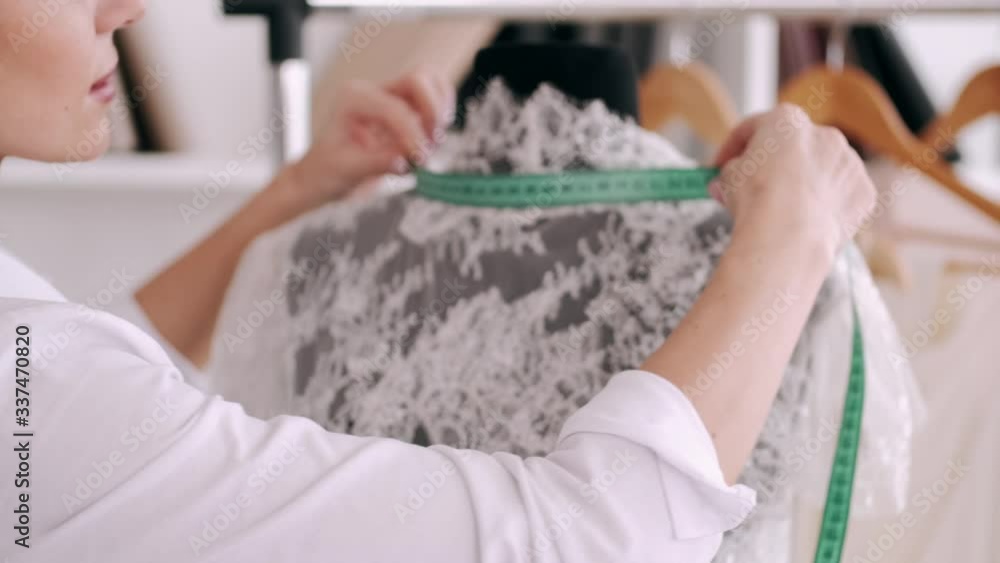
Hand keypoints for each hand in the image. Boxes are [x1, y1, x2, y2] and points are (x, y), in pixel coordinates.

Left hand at [286, 68, 455, 210]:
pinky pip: (436, 98)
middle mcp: (373, 91)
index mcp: (352, 98)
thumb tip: (406, 161)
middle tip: (429, 146)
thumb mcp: (346, 170)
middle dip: (431, 113)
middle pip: (418, 80)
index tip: (417, 161)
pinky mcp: (406, 110)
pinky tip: (433, 139)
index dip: (412, 136)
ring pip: (432, 83)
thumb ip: (376, 163)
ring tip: (432, 144)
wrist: (324, 176)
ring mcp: (391, 98)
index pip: (394, 108)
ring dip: (440, 114)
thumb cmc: (329, 171)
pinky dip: (442, 115)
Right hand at [709, 104, 876, 261]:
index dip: (732, 148)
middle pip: (793, 148)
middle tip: (751, 190)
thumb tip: (731, 179)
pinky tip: (805, 224)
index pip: (754, 128)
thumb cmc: (757, 201)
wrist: (789, 237)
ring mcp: (849, 163)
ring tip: (781, 212)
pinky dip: (824, 207)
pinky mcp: (863, 192)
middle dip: (773, 166)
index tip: (721, 167)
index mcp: (787, 121)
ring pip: (821, 171)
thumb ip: (732, 171)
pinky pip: (840, 196)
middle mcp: (824, 134)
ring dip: (802, 185)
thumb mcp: (728, 178)